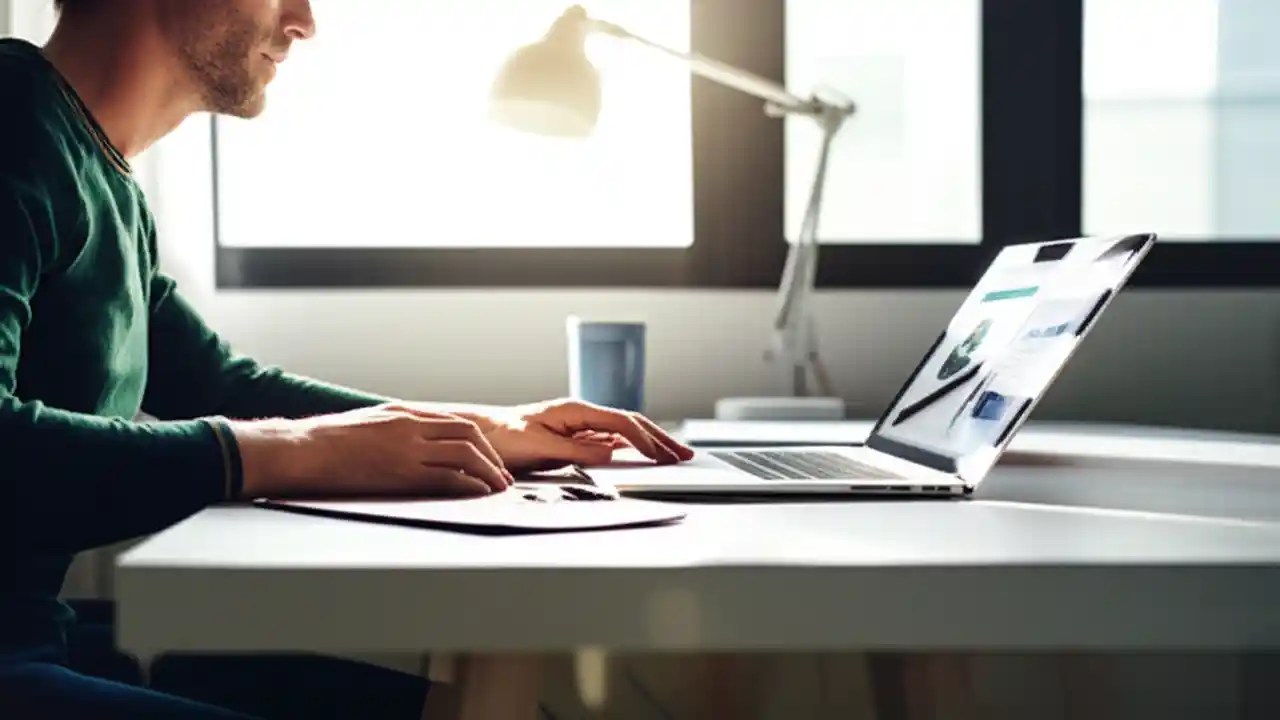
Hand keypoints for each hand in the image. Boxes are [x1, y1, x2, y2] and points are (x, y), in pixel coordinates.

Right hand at [232, 403, 513, 498]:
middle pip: (469, 435)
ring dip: (488, 472)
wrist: (305, 450)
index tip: (490, 458)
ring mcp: (409, 449)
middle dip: (492, 456)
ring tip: (497, 487)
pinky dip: (469, 485)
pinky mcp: (402, 472)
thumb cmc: (329, 441)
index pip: (456, 422)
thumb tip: (417, 441)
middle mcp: (412, 427)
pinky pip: (448, 477)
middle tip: (501, 475)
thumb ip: (398, 428)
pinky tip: (477, 493)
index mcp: (405, 414)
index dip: (480, 442)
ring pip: (466, 454)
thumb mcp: (371, 422)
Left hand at [434, 398, 695, 470]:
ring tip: (674, 456)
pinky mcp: (576, 439)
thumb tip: (611, 453)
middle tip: (685, 454)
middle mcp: (581, 415)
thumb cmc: (502, 437)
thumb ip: (575, 450)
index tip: (663, 456)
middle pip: (631, 424)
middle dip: (660, 439)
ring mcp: (580, 426)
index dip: (646, 440)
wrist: (482, 435)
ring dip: (651, 444)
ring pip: (625, 433)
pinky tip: (645, 458)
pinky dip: (634, 450)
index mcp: (575, 411)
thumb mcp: (538, 447)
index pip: (622, 423)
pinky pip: (612, 442)